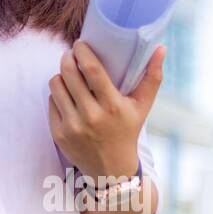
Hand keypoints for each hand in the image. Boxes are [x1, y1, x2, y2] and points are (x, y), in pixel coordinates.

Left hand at [47, 41, 164, 180]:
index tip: (80, 43)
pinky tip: (67, 96)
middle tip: (71, 54)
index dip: (82, 51)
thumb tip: (161, 48)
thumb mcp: (143, 106)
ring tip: (69, 74)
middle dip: (67, 58)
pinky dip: (58, 95)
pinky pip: (51, 101)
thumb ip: (152, 76)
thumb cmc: (128, 130)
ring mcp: (72, 126)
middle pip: (68, 73)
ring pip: (55, 84)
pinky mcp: (58, 133)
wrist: (111, 169)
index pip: (92, 70)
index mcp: (112, 106)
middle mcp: (91, 116)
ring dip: (61, 75)